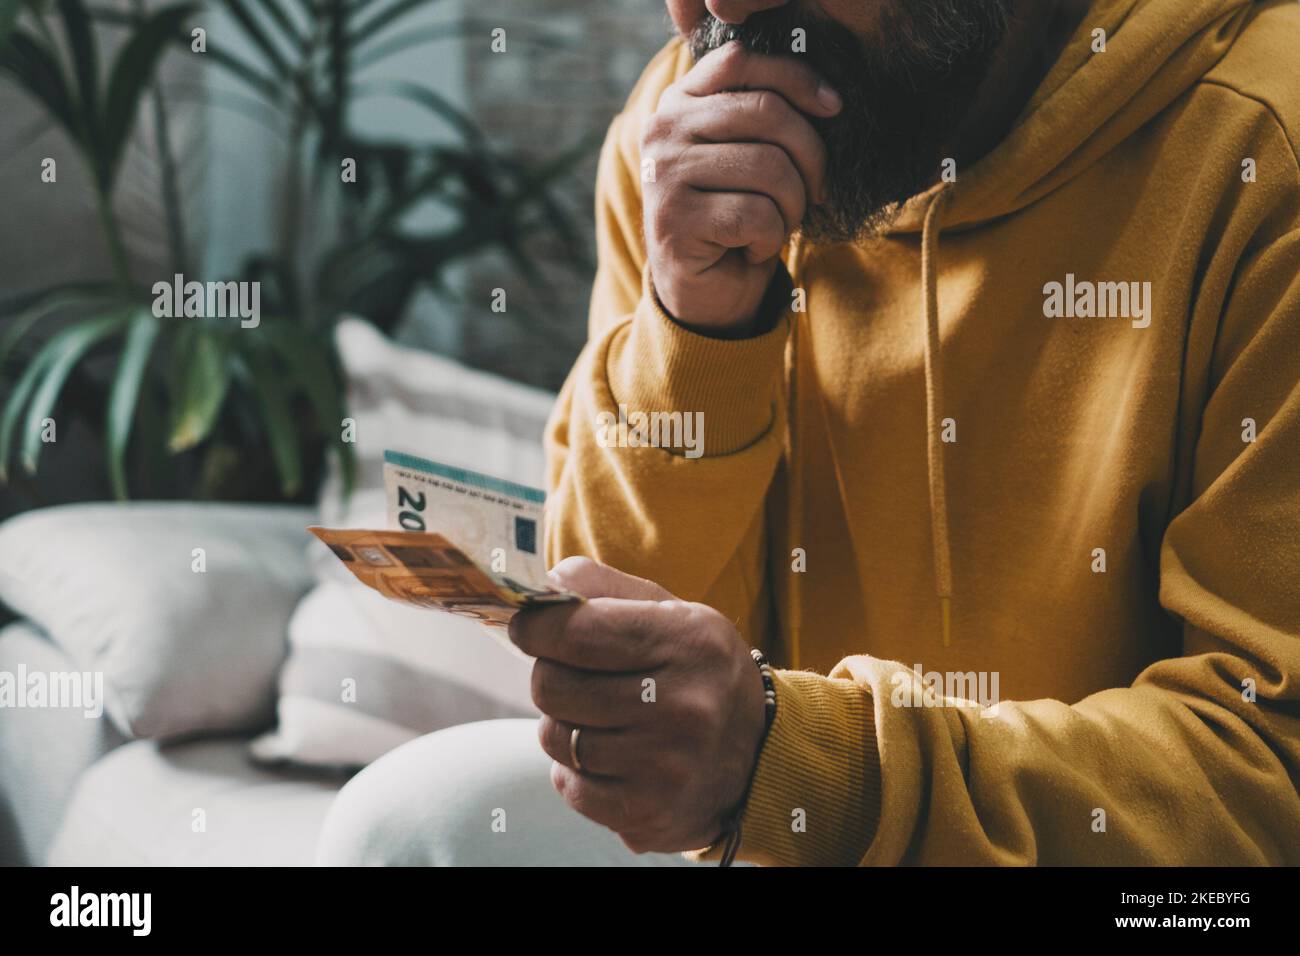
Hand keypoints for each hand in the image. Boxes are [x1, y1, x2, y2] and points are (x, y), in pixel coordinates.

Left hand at [508, 556, 767, 853]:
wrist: (758, 753)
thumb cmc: (695, 669)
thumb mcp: (669, 610)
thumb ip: (600, 587)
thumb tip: (538, 588)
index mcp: (687, 641)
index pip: (575, 631)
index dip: (535, 626)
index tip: (530, 627)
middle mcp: (683, 705)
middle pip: (552, 686)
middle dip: (551, 676)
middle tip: (576, 675)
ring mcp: (666, 765)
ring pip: (554, 737)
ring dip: (564, 725)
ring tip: (602, 718)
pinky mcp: (648, 812)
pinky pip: (569, 786)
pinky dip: (576, 771)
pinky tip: (611, 758)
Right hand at [640, 40, 840, 332]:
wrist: (702, 289)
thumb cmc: (735, 215)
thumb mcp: (747, 153)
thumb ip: (764, 115)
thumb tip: (828, 100)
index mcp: (679, 101)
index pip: (742, 60)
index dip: (797, 77)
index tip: (834, 107)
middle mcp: (662, 129)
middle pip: (768, 113)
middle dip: (811, 158)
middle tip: (814, 193)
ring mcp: (664, 174)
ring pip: (770, 168)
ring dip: (793, 206)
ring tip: (779, 224)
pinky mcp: (675, 221)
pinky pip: (757, 215)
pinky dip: (771, 239)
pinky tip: (752, 248)